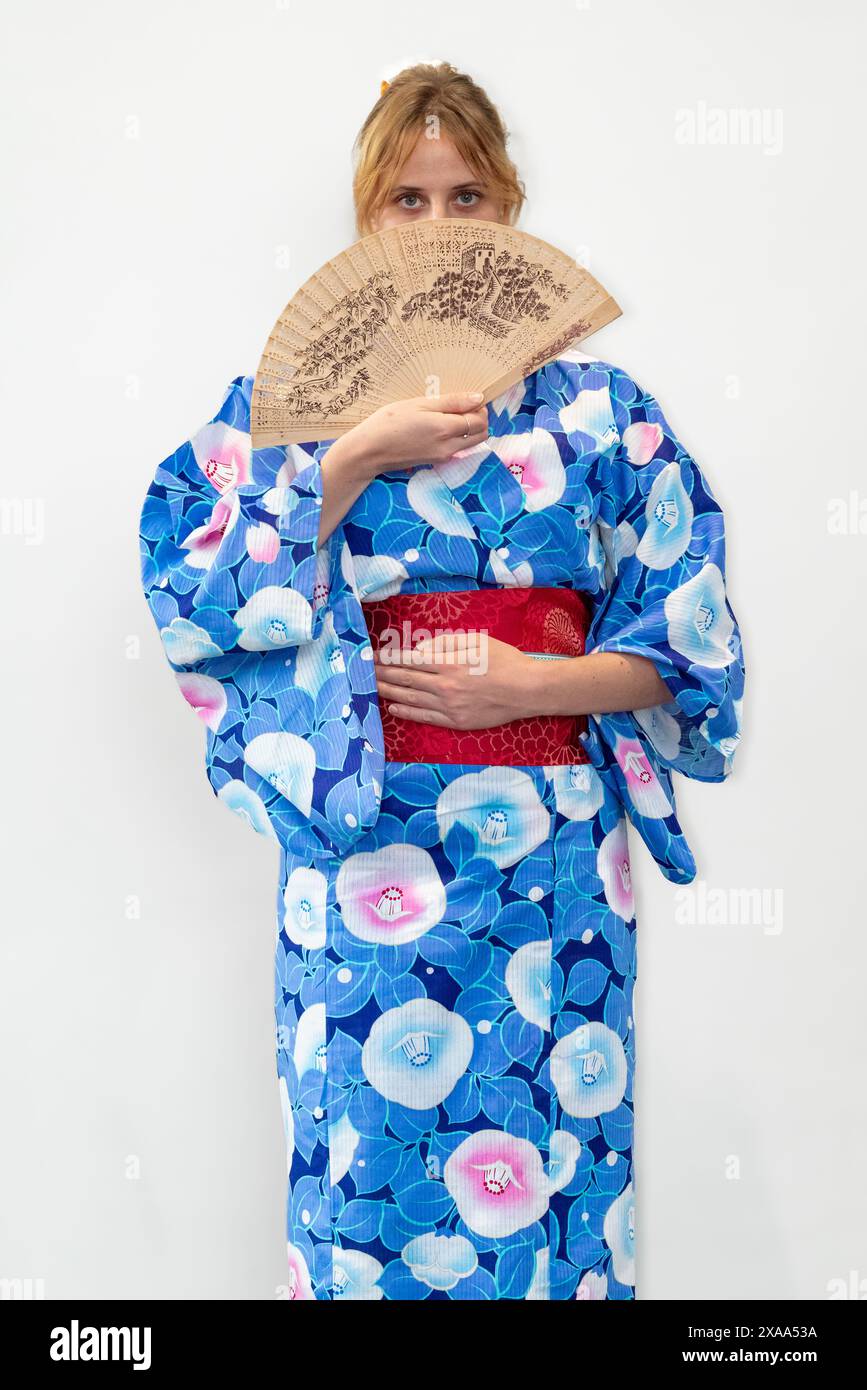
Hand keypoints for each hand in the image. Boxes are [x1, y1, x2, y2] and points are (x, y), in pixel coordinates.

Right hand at [331, 392, 489, 480]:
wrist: (369, 451)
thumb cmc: (388, 423)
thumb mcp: (419, 404)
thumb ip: (451, 402)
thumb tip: (478, 398)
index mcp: (445, 429)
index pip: (479, 421)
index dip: (479, 408)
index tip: (468, 399)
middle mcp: (449, 447)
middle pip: (481, 434)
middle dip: (479, 419)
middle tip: (462, 407)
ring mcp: (443, 457)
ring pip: (471, 443)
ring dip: (469, 429)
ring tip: (450, 416)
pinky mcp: (436, 462)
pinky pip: (458, 449)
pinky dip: (458, 437)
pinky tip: (440, 427)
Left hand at [372, 633, 538, 728]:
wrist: (527, 690)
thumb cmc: (505, 661)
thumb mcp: (477, 642)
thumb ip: (445, 644)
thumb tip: (419, 650)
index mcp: (450, 663)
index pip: (410, 660)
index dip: (389, 658)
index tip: (374, 656)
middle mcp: (445, 686)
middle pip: (405, 679)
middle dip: (382, 674)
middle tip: (364, 671)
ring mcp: (449, 706)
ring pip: (410, 698)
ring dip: (388, 692)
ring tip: (372, 687)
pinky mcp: (456, 721)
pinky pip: (424, 717)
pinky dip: (406, 711)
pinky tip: (393, 707)